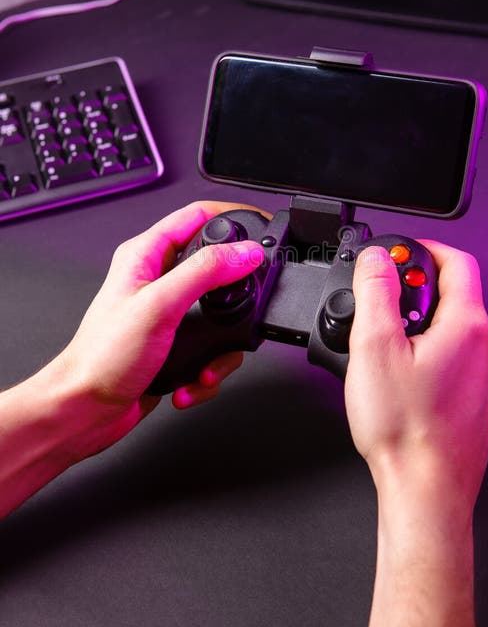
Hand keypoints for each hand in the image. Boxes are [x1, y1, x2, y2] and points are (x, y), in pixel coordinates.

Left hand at [55, 201, 264, 460]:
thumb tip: (245, 252)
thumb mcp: (160, 305)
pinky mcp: (176, 345)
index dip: (232, 217)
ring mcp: (168, 314)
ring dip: (222, 346)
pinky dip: (210, 368)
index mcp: (146, 255)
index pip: (197, 216)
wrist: (87, 411)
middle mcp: (157, 279)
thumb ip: (205, 272)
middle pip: (217, 267)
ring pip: (220, 314)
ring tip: (210, 362)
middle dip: (236, 295)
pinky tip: (195, 379)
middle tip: (244, 309)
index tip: (261, 227)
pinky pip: (212, 348)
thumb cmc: (103, 357)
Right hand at [347, 243, 487, 626]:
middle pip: (453, 299)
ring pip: (453, 335)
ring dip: (420, 331)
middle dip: (413, 297)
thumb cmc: (404, 430)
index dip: (424, 250)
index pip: (457, 262)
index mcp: (468, 326)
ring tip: (383, 355)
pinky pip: (456, 365)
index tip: (401, 253)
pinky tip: (402, 384)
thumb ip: (375, 291)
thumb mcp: (373, 346)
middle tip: (379, 310)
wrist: (425, 491)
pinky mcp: (479, 404)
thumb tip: (376, 260)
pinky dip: (430, 360)